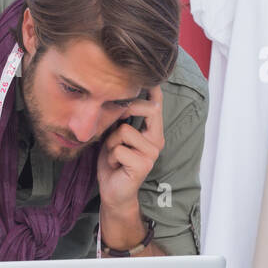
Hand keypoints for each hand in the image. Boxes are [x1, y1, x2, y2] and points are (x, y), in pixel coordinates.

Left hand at [97, 85, 163, 213]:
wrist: (113, 191)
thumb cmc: (113, 163)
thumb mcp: (115, 137)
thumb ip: (121, 121)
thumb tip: (117, 100)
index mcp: (152, 133)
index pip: (156, 107)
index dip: (154, 91)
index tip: (152, 75)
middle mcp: (156, 141)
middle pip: (148, 109)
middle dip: (127, 110)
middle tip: (115, 125)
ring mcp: (151, 153)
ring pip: (124, 131)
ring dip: (111, 143)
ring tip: (114, 155)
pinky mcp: (143, 165)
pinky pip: (118, 149)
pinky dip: (110, 156)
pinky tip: (116, 166)